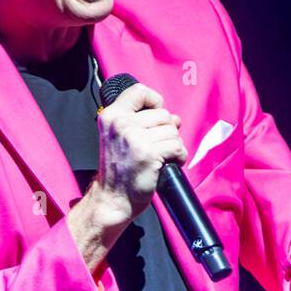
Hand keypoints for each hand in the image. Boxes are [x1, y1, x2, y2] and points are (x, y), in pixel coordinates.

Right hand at [66, 82, 185, 275]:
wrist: (113, 200)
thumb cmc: (120, 171)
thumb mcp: (122, 138)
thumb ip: (144, 123)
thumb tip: (175, 118)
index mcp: (111, 116)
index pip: (139, 91)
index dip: (155, 100)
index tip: (156, 115)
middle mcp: (121, 123)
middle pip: (162, 114)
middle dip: (167, 131)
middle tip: (157, 147)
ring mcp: (134, 138)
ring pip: (172, 130)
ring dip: (173, 145)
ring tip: (161, 157)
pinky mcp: (148, 153)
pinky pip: (178, 147)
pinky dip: (179, 157)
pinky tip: (167, 164)